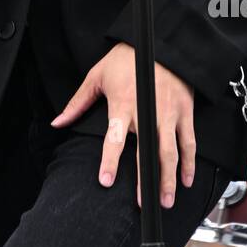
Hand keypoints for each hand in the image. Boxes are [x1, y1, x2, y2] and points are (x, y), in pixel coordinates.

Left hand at [50, 42, 195, 207]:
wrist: (161, 43)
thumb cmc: (126, 58)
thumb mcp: (97, 75)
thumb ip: (77, 103)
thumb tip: (57, 123)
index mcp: (123, 105)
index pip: (114, 138)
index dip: (110, 160)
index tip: (106, 181)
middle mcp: (147, 112)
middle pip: (148, 152)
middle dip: (146, 181)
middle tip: (144, 204)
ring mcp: (169, 113)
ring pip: (171, 152)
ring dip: (169, 178)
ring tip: (166, 201)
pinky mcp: (184, 112)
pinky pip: (189, 142)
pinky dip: (189, 163)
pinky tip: (186, 180)